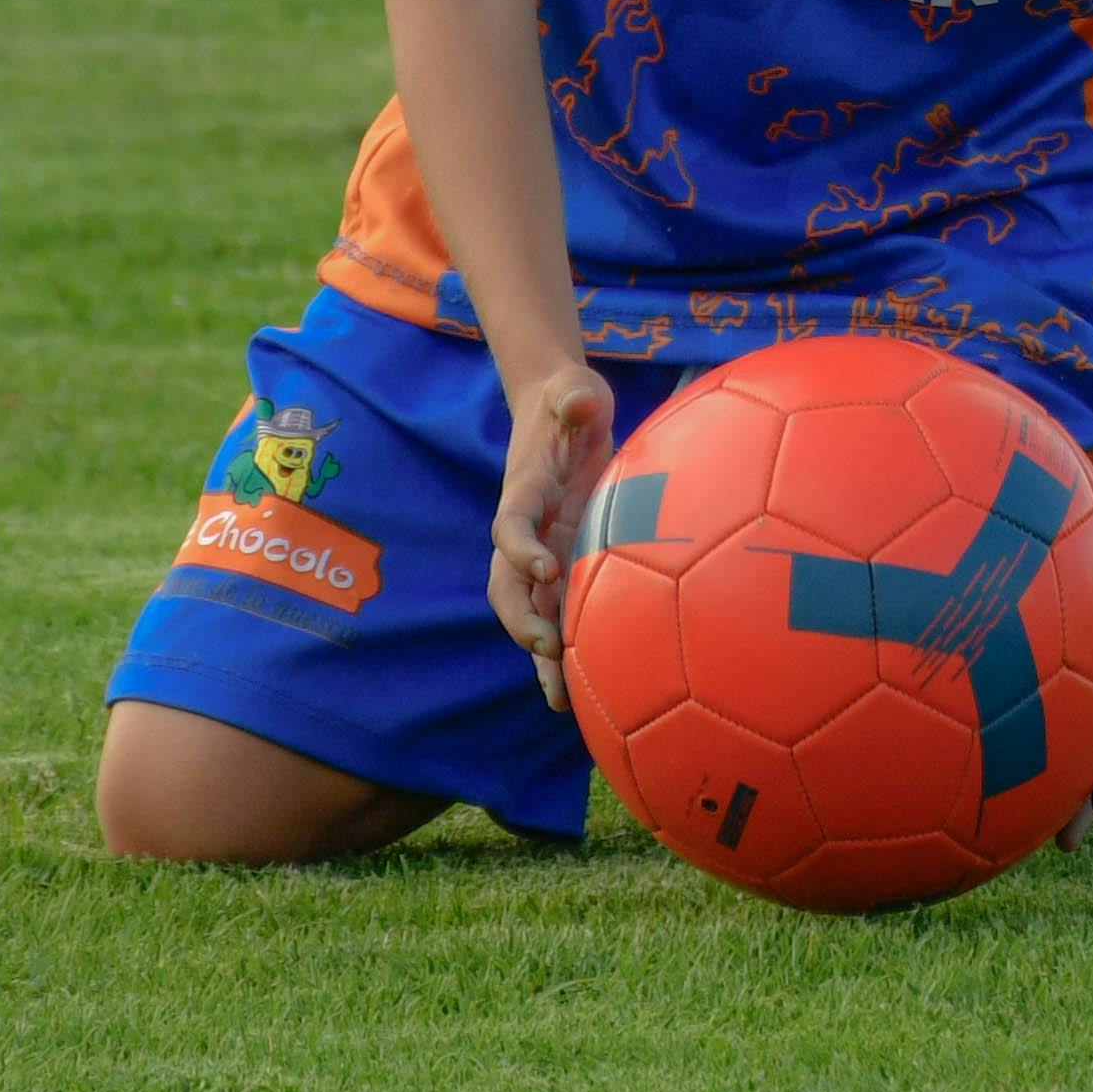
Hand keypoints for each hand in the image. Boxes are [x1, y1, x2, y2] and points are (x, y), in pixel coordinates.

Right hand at [488, 360, 616, 709]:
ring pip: (530, 612)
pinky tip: (585, 692)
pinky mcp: (565, 563)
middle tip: (547, 648)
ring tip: (561, 700)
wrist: (561, 412)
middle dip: (521, 618)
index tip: (546, 569)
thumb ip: (574, 397)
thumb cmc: (570, 401)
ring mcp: (542, 550)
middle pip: (507, 584)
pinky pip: (558, 613)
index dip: (522, 548)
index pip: (512, 525)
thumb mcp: (574, 391)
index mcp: (525, 490)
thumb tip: (582, 400)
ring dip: (539, 654)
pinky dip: (564, 650)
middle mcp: (527, 529)